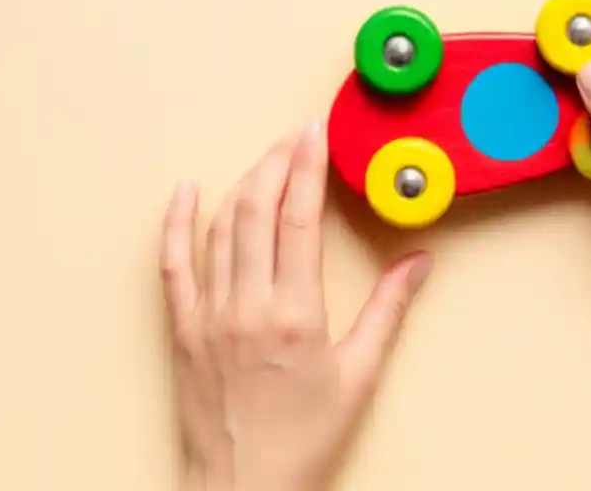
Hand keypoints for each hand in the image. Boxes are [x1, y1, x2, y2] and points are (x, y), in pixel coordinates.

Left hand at [160, 123, 432, 490]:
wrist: (245, 487)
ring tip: (263, 158)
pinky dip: (176, 223)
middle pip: (255, 211)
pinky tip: (185, 192)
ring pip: (218, 228)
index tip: (314, 135)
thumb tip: (418, 264)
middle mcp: (247, 307)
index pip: (299, 219)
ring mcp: (208, 315)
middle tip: (294, 137)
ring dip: (240, 184)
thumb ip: (388, 311)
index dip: (307, 169)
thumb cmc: (303, 440)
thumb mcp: (360, 375)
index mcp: (295, 315)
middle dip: (275, 163)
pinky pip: (173, 264)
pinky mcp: (183, 329)